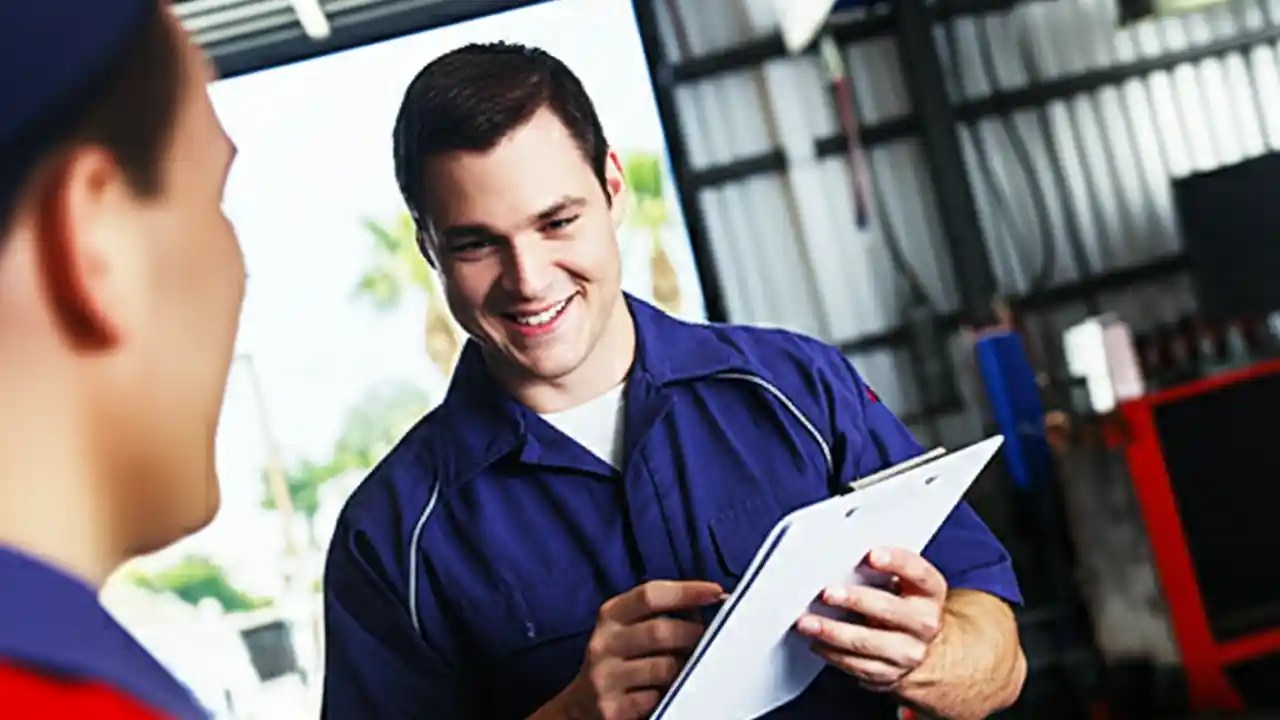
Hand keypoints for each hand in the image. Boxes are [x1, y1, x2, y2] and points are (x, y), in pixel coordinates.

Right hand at [557, 580, 724, 719]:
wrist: (582, 704)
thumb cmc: (620, 658)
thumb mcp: (630, 628)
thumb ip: (662, 614)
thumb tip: (710, 603)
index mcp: (610, 614)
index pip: (650, 594)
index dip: (686, 591)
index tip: (716, 591)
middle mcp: (603, 642)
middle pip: (660, 631)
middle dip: (693, 635)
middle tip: (709, 640)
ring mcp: (605, 677)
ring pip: (664, 668)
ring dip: (685, 667)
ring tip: (688, 667)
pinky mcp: (612, 709)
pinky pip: (657, 698)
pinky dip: (669, 694)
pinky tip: (667, 692)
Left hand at [795, 547, 946, 690]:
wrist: (920, 645)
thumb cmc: (902, 602)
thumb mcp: (904, 581)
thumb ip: (882, 568)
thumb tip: (843, 554)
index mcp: (929, 591)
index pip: (918, 573)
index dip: (896, 562)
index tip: (871, 554)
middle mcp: (925, 623)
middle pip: (889, 610)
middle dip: (855, 600)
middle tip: (827, 593)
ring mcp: (909, 652)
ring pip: (867, 642)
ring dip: (833, 632)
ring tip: (808, 623)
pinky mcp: (890, 673)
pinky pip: (858, 665)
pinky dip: (833, 653)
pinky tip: (817, 642)